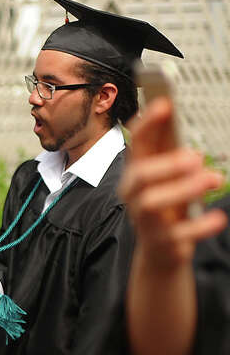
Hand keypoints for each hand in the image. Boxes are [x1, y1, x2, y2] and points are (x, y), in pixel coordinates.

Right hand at [121, 98, 226, 273]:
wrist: (163, 249)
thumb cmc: (169, 204)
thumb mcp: (171, 174)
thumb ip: (170, 147)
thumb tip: (172, 111)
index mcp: (137, 172)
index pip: (137, 145)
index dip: (147, 124)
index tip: (164, 105)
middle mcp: (135, 194)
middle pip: (140, 176)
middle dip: (166, 164)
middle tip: (194, 157)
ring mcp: (145, 219)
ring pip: (152, 203)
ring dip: (183, 189)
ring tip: (213, 179)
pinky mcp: (161, 241)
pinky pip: (178, 234)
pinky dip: (200, 226)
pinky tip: (219, 218)